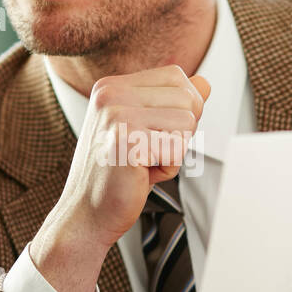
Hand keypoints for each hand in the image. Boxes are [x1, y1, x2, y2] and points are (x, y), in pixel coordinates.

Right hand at [30, 66, 209, 291]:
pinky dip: (168, 169)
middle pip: (187, 98)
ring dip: (175, 151)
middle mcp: (111, 93)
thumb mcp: (146, 130)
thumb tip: (205, 83)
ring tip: (143, 164)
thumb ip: (173, 104)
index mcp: (111, 86)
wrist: (86, 215)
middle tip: (148, 153)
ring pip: (188, 121)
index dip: (182, 108)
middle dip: (181, 133)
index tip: (154, 134)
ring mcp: (116, 114)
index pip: (176, 76)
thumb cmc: (117, 175)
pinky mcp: (126, 140)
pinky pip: (178, 148)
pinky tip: (140, 175)